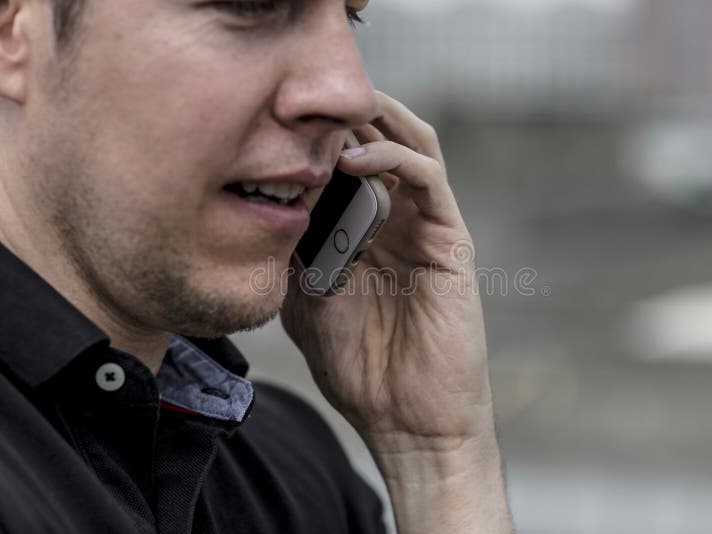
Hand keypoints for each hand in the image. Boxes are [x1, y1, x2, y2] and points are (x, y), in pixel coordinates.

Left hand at [280, 91, 494, 454]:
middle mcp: (401, 220)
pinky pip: (428, 179)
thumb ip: (291, 258)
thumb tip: (260, 213)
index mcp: (369, 233)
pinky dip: (393, 157)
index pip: (349, 162)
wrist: (407, 421)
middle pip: (381, 139)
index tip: (275, 113)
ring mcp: (428, 227)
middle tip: (306, 90)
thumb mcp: (307, 303)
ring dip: (373, 120)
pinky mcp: (451, 240)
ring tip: (331, 109)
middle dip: (346, 111)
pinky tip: (354, 158)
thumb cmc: (362, 370)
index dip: (319, 134)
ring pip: (411, 143)